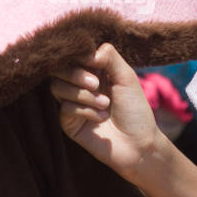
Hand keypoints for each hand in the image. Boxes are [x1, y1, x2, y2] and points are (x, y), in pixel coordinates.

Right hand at [48, 43, 162, 182]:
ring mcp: (73, 103)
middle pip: (58, 70)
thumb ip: (108, 56)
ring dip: (83, 95)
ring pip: (57, 88)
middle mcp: (80, 85)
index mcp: (94, 71)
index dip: (77, 55)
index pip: (73, 55)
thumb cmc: (135, 110)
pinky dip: (85, 110)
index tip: (93, 62)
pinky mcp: (69, 122)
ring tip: (105, 104)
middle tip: (96, 84)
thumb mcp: (126, 77)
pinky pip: (65, 108)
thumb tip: (86, 52)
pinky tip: (102, 117)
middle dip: (75, 74)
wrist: (138, 144)